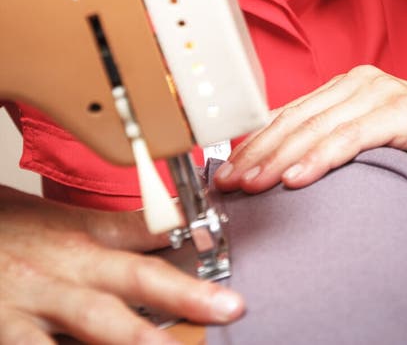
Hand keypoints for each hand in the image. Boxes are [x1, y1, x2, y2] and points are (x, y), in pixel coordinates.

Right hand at [0, 185, 243, 343]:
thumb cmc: (20, 233)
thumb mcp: (74, 224)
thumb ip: (129, 229)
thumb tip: (181, 224)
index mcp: (88, 245)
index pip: (149, 252)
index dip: (191, 272)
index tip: (232, 299)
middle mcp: (67, 275)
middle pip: (127, 290)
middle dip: (175, 306)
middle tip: (223, 312)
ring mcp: (33, 306)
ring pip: (86, 325)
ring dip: (127, 340)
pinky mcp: (4, 330)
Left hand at [215, 65, 406, 192]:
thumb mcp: (373, 139)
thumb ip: (338, 141)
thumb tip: (287, 168)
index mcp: (347, 86)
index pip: (289, 114)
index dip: (255, 143)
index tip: (227, 173)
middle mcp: (359, 82)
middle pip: (295, 120)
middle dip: (258, 154)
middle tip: (228, 184)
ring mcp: (381, 93)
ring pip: (317, 127)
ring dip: (279, 158)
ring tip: (252, 185)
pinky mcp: (403, 112)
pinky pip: (353, 137)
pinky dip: (321, 157)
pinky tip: (297, 178)